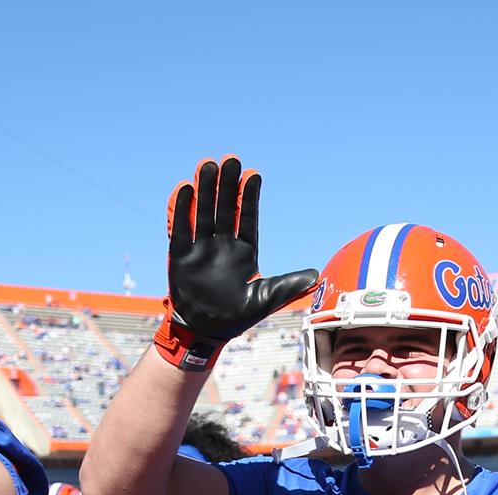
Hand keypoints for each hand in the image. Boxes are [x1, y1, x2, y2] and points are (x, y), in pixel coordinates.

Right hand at [153, 156, 317, 370]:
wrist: (205, 331)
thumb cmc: (237, 316)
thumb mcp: (266, 299)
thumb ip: (288, 285)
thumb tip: (317, 277)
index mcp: (244, 251)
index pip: (248, 218)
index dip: (249, 197)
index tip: (253, 174)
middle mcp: (222, 244)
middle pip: (225, 209)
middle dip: (227, 185)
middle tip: (230, 160)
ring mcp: (201, 247)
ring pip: (204, 212)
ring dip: (205, 190)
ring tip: (206, 165)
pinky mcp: (180, 255)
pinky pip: (180, 229)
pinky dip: (181, 210)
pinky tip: (184, 189)